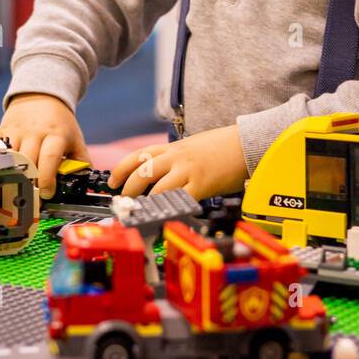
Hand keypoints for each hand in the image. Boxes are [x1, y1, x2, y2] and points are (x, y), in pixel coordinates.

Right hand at [0, 93, 90, 199]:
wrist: (42, 96)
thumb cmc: (60, 122)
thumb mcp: (76, 139)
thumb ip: (81, 161)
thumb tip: (83, 183)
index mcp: (56, 135)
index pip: (50, 157)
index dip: (47, 178)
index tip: (46, 193)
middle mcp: (35, 132)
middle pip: (28, 161)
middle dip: (29, 181)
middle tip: (32, 195)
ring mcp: (17, 131)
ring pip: (10, 157)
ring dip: (12, 174)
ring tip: (17, 186)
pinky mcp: (3, 130)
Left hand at [109, 125, 247, 200]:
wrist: (246, 142)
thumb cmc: (223, 147)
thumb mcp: (193, 147)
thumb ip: (176, 159)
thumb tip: (163, 175)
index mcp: (173, 148)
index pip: (139, 155)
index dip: (121, 169)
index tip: (113, 181)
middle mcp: (176, 157)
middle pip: (143, 171)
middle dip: (129, 188)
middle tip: (124, 201)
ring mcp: (188, 170)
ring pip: (157, 187)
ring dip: (146, 202)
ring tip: (141, 213)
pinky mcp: (202, 184)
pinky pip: (180, 199)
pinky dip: (170, 209)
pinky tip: (165, 216)